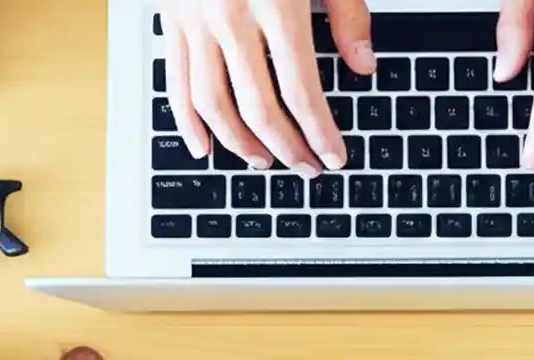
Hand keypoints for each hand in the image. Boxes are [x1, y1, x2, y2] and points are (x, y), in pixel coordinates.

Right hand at [159, 0, 375, 177]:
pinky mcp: (170, 20)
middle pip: (258, 107)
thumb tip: (363, 65)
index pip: (300, 89)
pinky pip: (174, 82)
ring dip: (240, 144)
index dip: (319, 131)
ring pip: (213, 104)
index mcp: (276, 3)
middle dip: (286, 147)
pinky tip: (204, 147)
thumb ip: (346, 12)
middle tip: (306, 168)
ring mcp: (195, 22)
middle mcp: (231, 18)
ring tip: (263, 163)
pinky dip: (187, 122)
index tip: (334, 156)